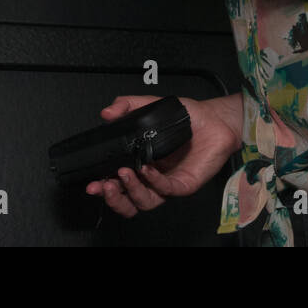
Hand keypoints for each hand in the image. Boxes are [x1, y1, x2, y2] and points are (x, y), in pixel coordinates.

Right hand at [86, 95, 240, 216]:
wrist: (215, 119)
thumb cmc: (188, 117)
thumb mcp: (152, 106)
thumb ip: (127, 105)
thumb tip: (107, 112)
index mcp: (142, 163)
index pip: (118, 182)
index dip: (103, 185)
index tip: (92, 181)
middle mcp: (154, 177)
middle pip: (128, 200)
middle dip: (112, 196)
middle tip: (102, 185)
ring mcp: (168, 183)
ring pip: (144, 201)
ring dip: (130, 191)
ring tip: (123, 174)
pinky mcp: (184, 184)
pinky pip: (166, 189)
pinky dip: (154, 181)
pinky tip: (147, 168)